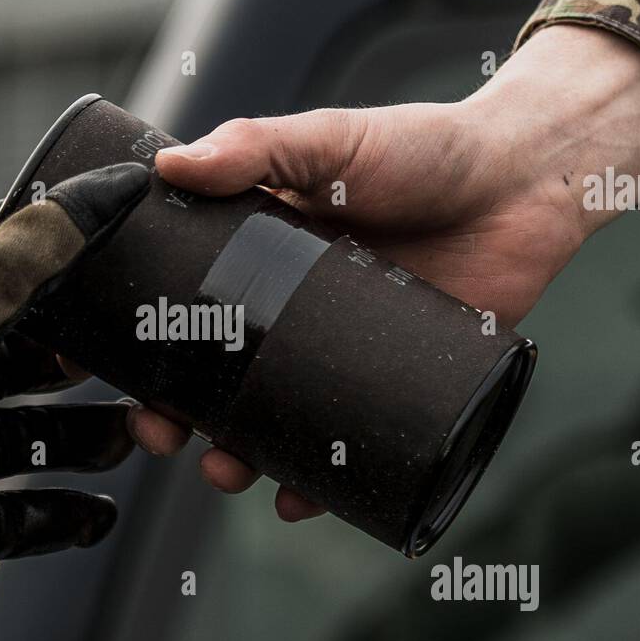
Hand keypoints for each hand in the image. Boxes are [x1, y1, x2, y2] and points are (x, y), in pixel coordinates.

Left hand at [0, 163, 151, 605]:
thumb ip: (44, 241)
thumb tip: (118, 184)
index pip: (8, 276)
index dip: (66, 268)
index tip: (125, 264)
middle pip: (32, 366)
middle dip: (92, 370)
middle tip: (145, 369)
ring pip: (33, 439)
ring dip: (91, 441)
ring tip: (138, 440)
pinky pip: (15, 519)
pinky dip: (62, 519)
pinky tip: (102, 514)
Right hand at [131, 24, 639, 520]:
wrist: (526, 182)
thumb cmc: (426, 149)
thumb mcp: (331, 140)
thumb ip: (257, 147)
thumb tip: (168, 166)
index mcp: (263, 255)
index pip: (186, 307)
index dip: (145, 341)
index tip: (113, 369)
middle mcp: (293, 312)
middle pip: (218, 378)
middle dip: (180, 417)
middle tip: (164, 435)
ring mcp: (341, 352)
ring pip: (274, 421)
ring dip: (238, 457)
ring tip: (226, 472)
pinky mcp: (395, 385)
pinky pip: (349, 444)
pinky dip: (319, 482)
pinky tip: (299, 500)